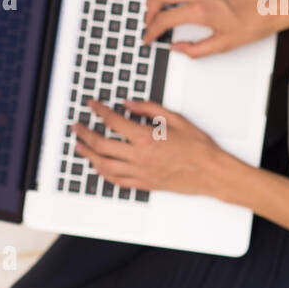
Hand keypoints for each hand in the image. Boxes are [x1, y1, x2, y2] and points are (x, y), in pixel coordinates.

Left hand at [68, 97, 231, 197]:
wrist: (211, 172)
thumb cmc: (198, 148)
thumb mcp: (176, 119)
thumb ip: (149, 109)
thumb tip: (129, 103)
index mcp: (146, 138)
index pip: (113, 121)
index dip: (99, 111)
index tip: (92, 105)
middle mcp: (139, 156)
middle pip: (101, 144)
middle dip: (84, 133)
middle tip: (77, 126)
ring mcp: (139, 172)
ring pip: (104, 165)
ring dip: (88, 154)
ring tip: (79, 146)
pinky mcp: (143, 184)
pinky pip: (116, 180)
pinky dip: (103, 172)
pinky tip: (98, 166)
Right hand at [140, 0, 281, 57]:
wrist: (274, 4)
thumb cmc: (255, 22)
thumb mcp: (224, 44)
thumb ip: (196, 50)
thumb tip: (177, 48)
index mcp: (202, 11)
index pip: (165, 19)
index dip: (151, 30)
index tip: (148, 37)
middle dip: (148, 10)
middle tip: (149, 21)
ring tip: (154, 3)